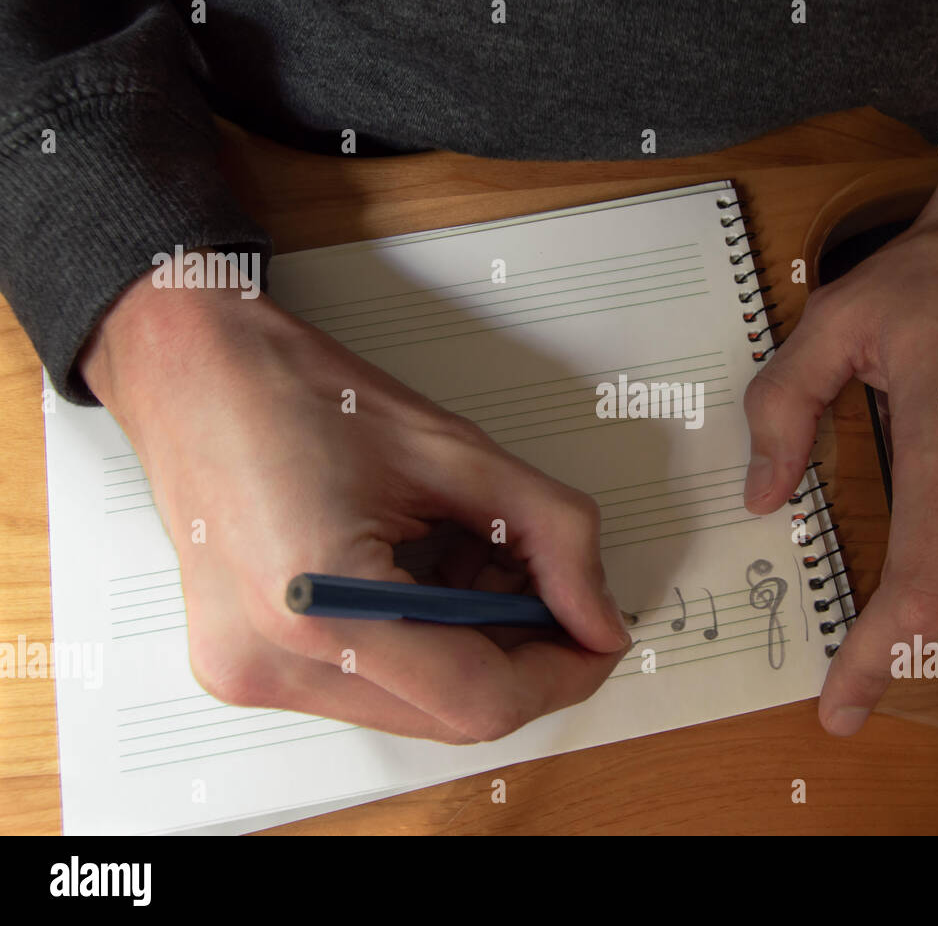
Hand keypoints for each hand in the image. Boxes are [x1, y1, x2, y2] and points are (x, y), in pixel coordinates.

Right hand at [80, 257, 630, 741]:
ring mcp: (250, 673)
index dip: (561, 674)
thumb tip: (599, 617)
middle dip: (522, 656)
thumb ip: (553, 538)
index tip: (599, 638)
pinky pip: (370, 685)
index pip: (478, 698)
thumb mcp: (454, 453)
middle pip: (449, 712)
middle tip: (554, 593)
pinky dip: (426, 643)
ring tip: (479, 562)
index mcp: (318, 603)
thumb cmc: (297, 391)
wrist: (192, 370)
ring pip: (414, 706)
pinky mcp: (247, 665)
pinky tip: (433, 575)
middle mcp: (270, 662)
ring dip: (474, 647)